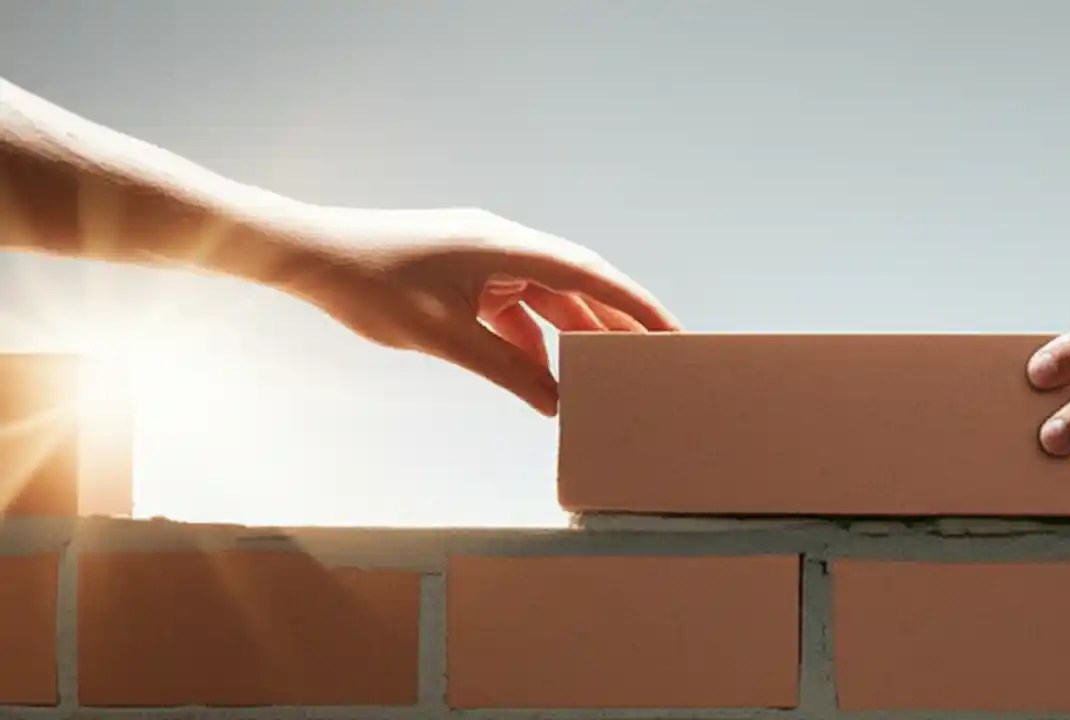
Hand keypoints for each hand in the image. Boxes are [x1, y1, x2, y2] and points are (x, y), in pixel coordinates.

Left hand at [281, 206, 679, 415]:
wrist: (311, 255)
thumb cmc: (371, 286)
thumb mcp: (446, 338)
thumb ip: (506, 369)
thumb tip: (554, 401)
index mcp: (505, 246)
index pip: (588, 273)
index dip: (634, 304)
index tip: (669, 331)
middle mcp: (502, 244)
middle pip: (575, 283)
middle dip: (613, 320)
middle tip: (653, 355)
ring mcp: (483, 256)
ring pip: (544, 295)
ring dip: (570, 331)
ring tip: (603, 370)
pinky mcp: (464, 272)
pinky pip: (512, 304)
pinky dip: (530, 336)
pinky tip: (541, 370)